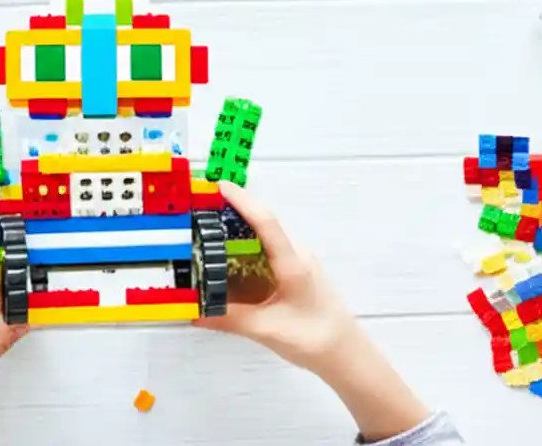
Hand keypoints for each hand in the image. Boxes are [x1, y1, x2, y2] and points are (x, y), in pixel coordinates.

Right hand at [196, 183, 430, 442]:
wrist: (346, 353)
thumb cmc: (316, 339)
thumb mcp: (267, 330)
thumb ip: (229, 319)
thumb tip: (195, 313)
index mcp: (293, 265)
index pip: (266, 223)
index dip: (243, 201)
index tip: (220, 188)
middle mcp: (297, 256)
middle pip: (264, 223)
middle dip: (234, 210)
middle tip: (204, 207)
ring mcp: (298, 263)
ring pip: (266, 237)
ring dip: (240, 230)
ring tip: (209, 229)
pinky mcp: (295, 273)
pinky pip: (269, 252)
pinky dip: (247, 248)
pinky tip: (229, 259)